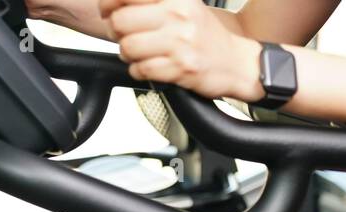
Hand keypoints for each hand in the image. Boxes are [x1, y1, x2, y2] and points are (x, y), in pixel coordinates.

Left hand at [99, 0, 260, 99]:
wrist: (238, 63)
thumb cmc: (206, 36)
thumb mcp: (183, 5)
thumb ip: (153, 3)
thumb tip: (115, 5)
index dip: (108, 2)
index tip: (108, 11)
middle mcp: (177, 16)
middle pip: (120, 21)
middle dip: (115, 32)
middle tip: (124, 37)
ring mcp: (180, 43)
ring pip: (128, 47)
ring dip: (127, 54)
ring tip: (138, 54)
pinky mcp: (182, 68)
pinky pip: (142, 69)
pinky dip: (139, 71)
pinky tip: (148, 67)